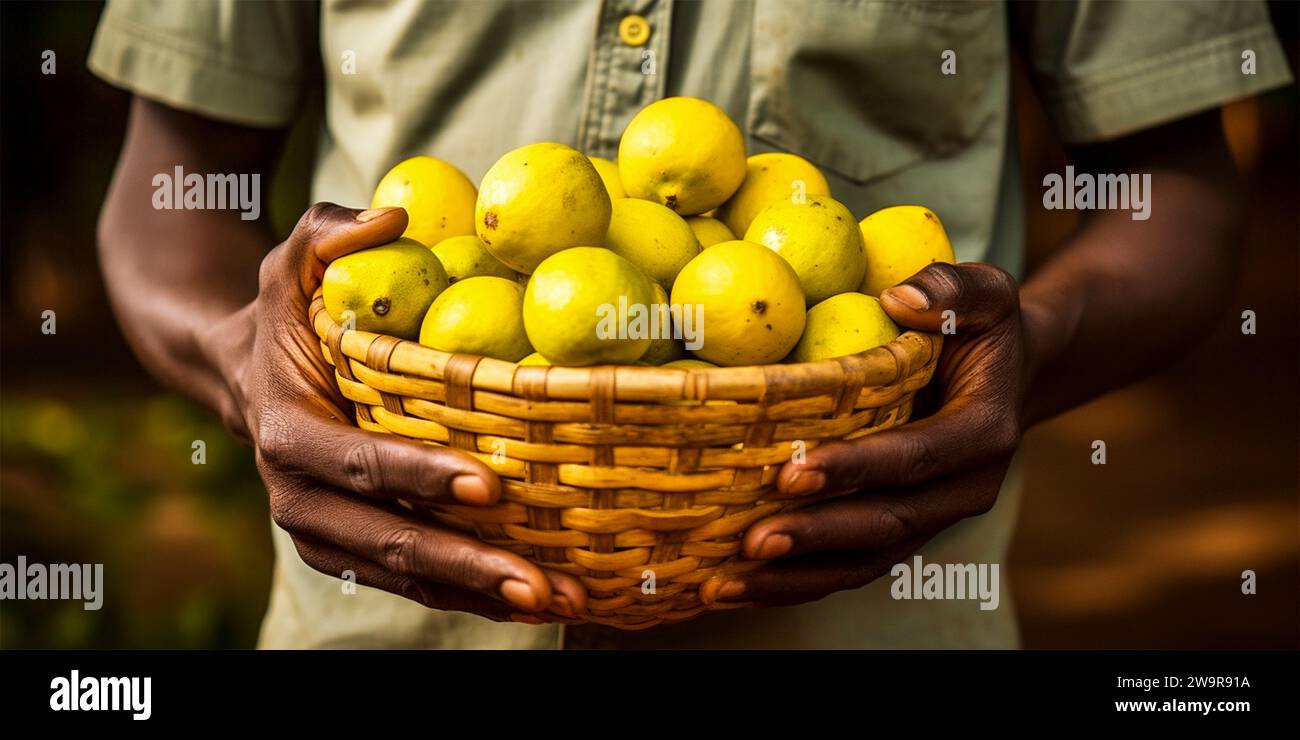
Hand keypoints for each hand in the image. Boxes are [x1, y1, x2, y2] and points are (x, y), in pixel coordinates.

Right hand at [197, 203, 586, 621]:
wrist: (241, 381)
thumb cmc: (286, 315)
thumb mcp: (294, 262)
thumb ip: (331, 233)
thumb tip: (395, 213)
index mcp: (289, 433)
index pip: (359, 462)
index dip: (420, 477)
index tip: (490, 487)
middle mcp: (299, 498)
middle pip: (388, 541)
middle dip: (467, 565)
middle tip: (540, 581)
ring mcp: (325, 536)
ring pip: (407, 576)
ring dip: (482, 596)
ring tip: (559, 602)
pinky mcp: (350, 553)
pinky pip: (414, 582)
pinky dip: (472, 598)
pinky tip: (537, 604)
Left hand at [702, 263, 1025, 606]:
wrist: (1007, 376)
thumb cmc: (979, 326)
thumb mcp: (984, 292)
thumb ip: (950, 287)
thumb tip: (896, 297)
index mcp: (984, 433)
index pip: (916, 457)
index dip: (857, 468)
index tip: (794, 470)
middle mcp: (962, 490)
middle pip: (885, 524)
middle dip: (817, 537)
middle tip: (752, 541)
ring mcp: (930, 519)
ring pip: (863, 561)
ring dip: (794, 579)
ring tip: (725, 585)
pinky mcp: (898, 532)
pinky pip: (847, 566)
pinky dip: (792, 582)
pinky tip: (733, 588)